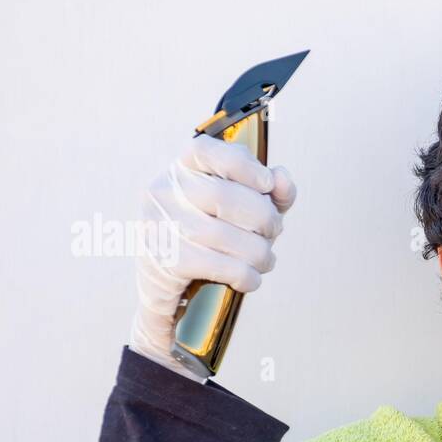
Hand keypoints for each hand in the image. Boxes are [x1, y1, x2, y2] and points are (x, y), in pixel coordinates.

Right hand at [128, 134, 297, 380]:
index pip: (204, 150)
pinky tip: (250, 279)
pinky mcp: (165, 262)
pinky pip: (217, 265)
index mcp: (180, 170)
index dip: (241, 163)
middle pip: (224, 195)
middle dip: (263, 217)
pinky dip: (245, 275)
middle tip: (274, 234)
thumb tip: (282, 178)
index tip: (267, 183)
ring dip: (258, 252)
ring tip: (265, 260)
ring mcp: (159, 226)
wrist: (169, 291)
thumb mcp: (243, 213)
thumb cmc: (212, 242)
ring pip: (223, 234)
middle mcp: (163, 192)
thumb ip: (267, 193)